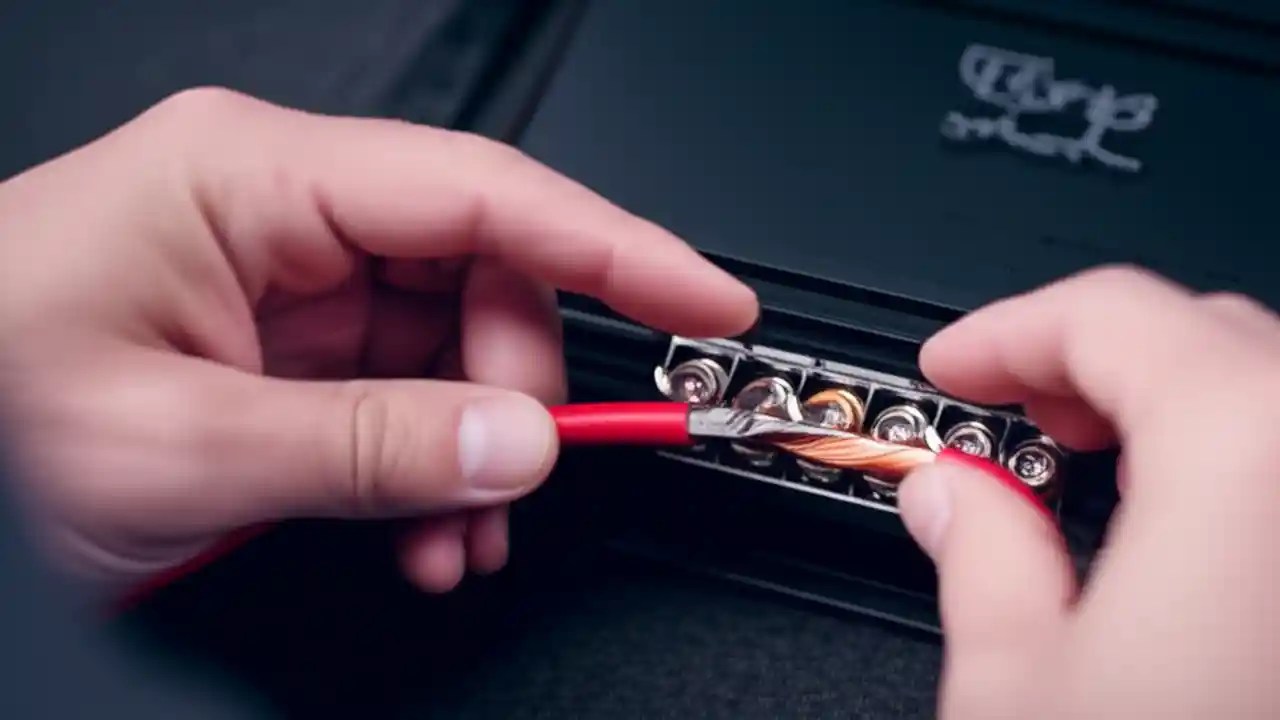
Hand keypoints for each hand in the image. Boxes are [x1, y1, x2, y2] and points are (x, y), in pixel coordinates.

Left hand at [0, 88, 757, 592]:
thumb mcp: (178, 447)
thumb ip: (366, 447)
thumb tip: (519, 444)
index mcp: (253, 176)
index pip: (485, 193)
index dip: (616, 248)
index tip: (708, 302)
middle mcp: (278, 206)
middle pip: (479, 277)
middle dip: (515, 393)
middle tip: (513, 482)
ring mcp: (283, 273)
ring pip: (451, 342)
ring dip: (473, 446)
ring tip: (455, 535)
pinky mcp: (281, 335)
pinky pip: (404, 384)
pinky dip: (431, 461)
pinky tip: (421, 524)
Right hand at [898, 266, 1279, 717]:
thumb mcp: (1016, 690)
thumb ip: (978, 555)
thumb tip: (953, 497)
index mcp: (1248, 465)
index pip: (1113, 316)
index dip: (1004, 331)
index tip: (953, 367)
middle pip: (1209, 340)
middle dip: (1090, 361)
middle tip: (1008, 409)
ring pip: (1271, 402)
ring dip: (1170, 412)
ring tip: (1089, 474)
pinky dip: (1241, 474)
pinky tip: (1182, 537)